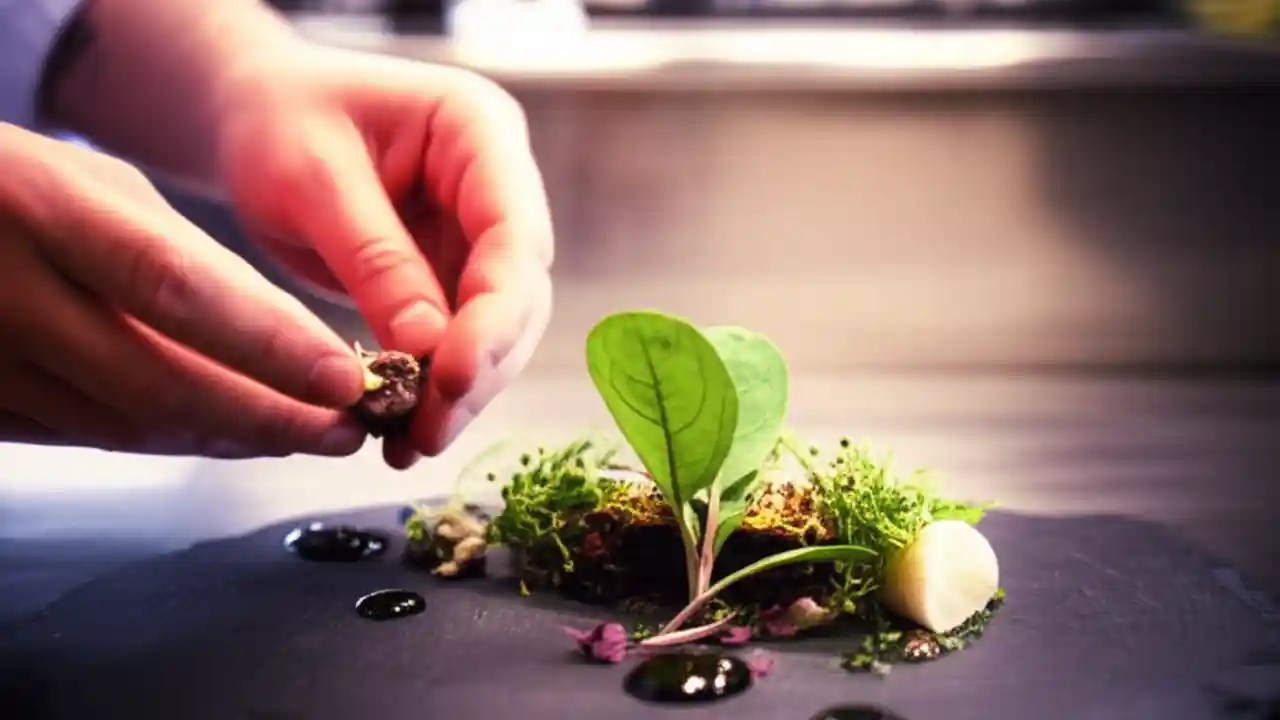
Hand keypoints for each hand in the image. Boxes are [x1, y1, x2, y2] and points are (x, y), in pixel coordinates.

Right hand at [0, 123, 365, 456]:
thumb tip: (289, 344)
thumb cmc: (17, 188)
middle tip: (346, 429)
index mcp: (46, 211)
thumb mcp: (97, 187)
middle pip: (162, 384)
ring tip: (305, 435)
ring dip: (231, 440)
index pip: (177, 291)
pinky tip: (227, 438)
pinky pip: (91, 440)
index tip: (345, 381)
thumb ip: (183, 260)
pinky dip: (171, 443)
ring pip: (131, 427)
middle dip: (272, 419)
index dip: (270, 347)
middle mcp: (7, 292)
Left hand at [216, 45, 553, 467]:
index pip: (514, 235)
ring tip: (410, 444)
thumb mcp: (311, 178)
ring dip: (462, 392)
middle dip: (479, 368)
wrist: (249, 115)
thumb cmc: (274, 119)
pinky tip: (403, 430)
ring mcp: (478, 233)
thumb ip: (374, 257)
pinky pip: (456, 340)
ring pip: (496, 329)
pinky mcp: (451, 274)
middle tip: (428, 431)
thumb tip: (427, 345)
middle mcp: (497, 185)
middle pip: (517, 292)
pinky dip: (433, 388)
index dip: (494, 315)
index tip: (451, 378)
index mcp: (479, 131)